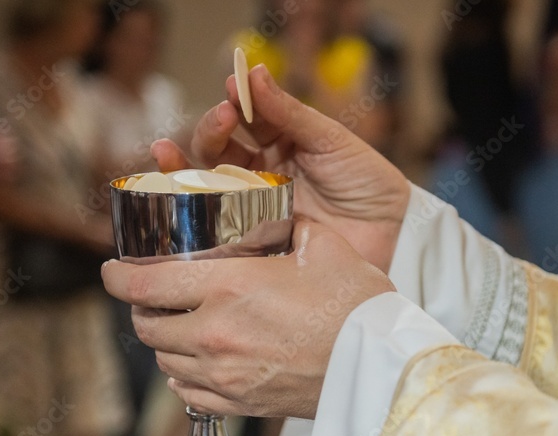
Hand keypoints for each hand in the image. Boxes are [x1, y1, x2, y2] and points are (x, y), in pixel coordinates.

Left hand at [101, 222, 394, 417]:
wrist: (381, 364)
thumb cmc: (357, 304)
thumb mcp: (320, 246)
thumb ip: (282, 226)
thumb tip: (268, 214)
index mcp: (229, 287)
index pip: (141, 285)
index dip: (115, 276)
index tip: (113, 269)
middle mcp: (215, 333)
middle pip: (146, 325)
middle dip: (141, 307)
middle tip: (153, 294)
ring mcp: (224, 374)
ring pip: (164, 360)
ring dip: (165, 339)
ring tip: (182, 324)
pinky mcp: (239, 403)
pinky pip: (188, 393)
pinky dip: (185, 374)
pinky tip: (202, 359)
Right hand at [151, 65, 409, 272]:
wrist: (391, 236)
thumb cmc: (368, 184)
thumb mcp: (332, 141)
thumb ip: (291, 113)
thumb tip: (254, 73)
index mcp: (281, 143)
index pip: (247, 118)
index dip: (237, 102)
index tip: (234, 86)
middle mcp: (261, 173)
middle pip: (220, 148)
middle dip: (213, 130)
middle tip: (224, 118)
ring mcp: (253, 206)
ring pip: (207, 182)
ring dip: (182, 164)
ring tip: (166, 151)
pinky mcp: (250, 239)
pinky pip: (213, 223)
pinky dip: (185, 207)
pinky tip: (168, 190)